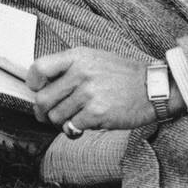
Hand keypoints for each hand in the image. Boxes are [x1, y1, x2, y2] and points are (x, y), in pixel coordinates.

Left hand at [26, 47, 156, 130]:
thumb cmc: (122, 75)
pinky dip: (75, 130)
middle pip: (42, 99)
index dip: (33, 83)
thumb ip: (69, 68)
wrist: (153, 88)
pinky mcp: (97, 113)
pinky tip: (84, 125)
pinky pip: (71, 127)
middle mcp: (81, 73)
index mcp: (78, 57)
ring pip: (55, 116)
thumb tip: (40, 86)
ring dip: (61, 122)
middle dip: (42, 112)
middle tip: (49, 115)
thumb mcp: (94, 59)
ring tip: (73, 118)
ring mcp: (88, 93)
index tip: (38, 90)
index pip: (38, 68)